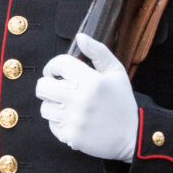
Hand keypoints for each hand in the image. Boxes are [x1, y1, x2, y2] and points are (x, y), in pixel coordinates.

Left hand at [35, 33, 137, 162]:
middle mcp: (80, 100)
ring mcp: (74, 120)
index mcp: (92, 81)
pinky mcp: (70, 136)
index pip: (58, 64)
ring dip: (53, 105)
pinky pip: (52, 125)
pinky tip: (73, 120)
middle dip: (48, 85)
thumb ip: (98, 52)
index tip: (57, 72)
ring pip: (45, 107)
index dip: (54, 66)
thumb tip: (80, 36)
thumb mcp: (116, 72)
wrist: (131, 136)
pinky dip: (59, 122)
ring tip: (68, 105)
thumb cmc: (122, 102)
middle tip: (58, 88)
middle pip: (42, 87)